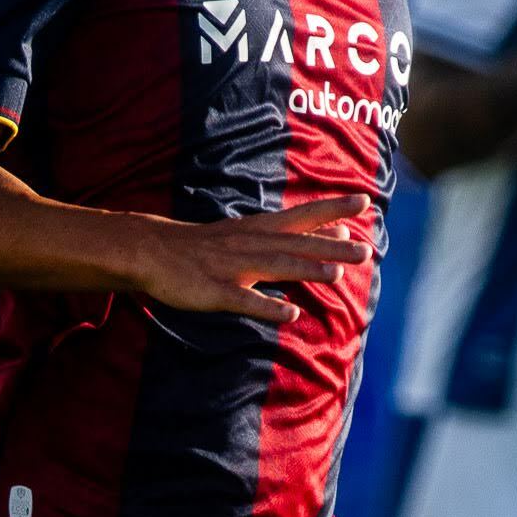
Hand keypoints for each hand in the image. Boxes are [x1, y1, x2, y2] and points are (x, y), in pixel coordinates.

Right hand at [125, 194, 374, 324]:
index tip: (364, 202)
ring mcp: (232, 267)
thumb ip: (296, 233)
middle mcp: (250, 243)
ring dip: (304, 270)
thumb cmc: (208, 245)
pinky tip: (289, 314)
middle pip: (295, 244)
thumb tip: (340, 230)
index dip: (332, 209)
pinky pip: (244, 300)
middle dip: (329, 247)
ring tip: (335, 274)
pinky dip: (266, 306)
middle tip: (365, 251)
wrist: (151, 251)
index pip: (302, 216)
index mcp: (260, 230)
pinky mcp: (214, 291)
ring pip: (273, 267)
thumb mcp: (253, 233)